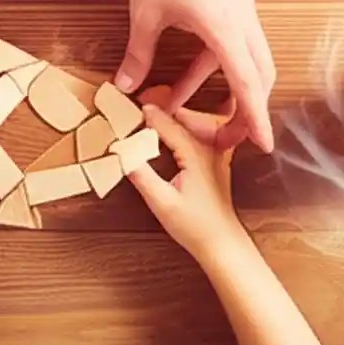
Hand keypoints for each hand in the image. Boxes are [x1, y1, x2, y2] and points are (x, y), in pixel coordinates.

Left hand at [118, 0, 275, 151]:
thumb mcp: (144, 15)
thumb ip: (138, 56)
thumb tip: (124, 88)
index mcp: (225, 26)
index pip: (247, 83)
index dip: (254, 117)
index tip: (263, 145)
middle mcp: (243, 18)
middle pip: (259, 75)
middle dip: (246, 109)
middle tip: (224, 138)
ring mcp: (242, 6)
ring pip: (250, 59)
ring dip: (227, 87)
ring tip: (192, 108)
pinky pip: (237, 41)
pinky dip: (220, 65)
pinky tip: (190, 75)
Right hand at [127, 103, 247, 260]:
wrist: (222, 243)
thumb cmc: (195, 226)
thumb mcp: (162, 202)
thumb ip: (141, 176)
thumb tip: (121, 154)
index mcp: (196, 153)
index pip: (168, 123)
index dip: (148, 113)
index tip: (130, 103)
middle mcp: (209, 147)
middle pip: (182, 117)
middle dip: (161, 107)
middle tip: (139, 102)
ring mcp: (216, 152)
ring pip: (193, 122)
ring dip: (173, 115)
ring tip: (151, 111)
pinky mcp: (217, 159)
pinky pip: (200, 133)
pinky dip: (185, 126)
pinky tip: (172, 128)